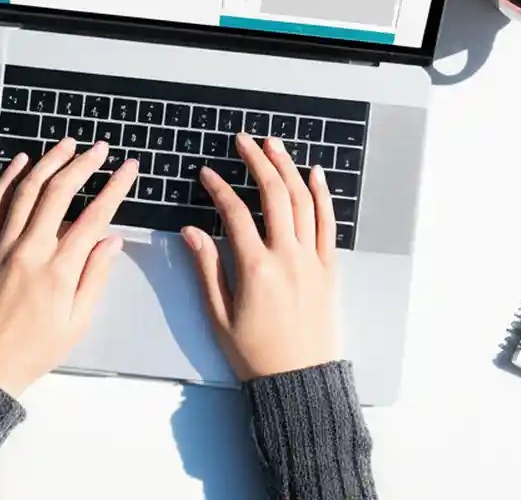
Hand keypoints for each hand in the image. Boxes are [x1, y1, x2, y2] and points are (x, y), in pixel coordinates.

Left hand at [0, 138, 137, 396]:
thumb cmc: (37, 350)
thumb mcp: (78, 320)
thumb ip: (95, 276)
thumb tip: (112, 240)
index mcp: (59, 270)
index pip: (95, 216)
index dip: (115, 187)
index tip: (128, 168)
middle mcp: (29, 250)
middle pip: (59, 193)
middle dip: (83, 164)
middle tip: (100, 148)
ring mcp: (1, 247)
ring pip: (25, 191)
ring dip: (48, 163)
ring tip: (66, 144)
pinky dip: (7, 180)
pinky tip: (21, 163)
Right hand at [182, 134, 339, 380]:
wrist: (300, 379)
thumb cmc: (256, 353)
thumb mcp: (220, 315)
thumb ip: (207, 269)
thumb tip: (192, 232)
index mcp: (255, 269)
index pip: (234, 213)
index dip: (218, 188)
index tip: (207, 173)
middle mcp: (287, 257)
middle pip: (273, 194)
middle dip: (257, 161)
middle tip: (244, 141)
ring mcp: (312, 260)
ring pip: (302, 201)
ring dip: (288, 168)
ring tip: (274, 145)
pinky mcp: (329, 267)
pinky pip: (328, 223)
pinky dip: (322, 195)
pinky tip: (313, 174)